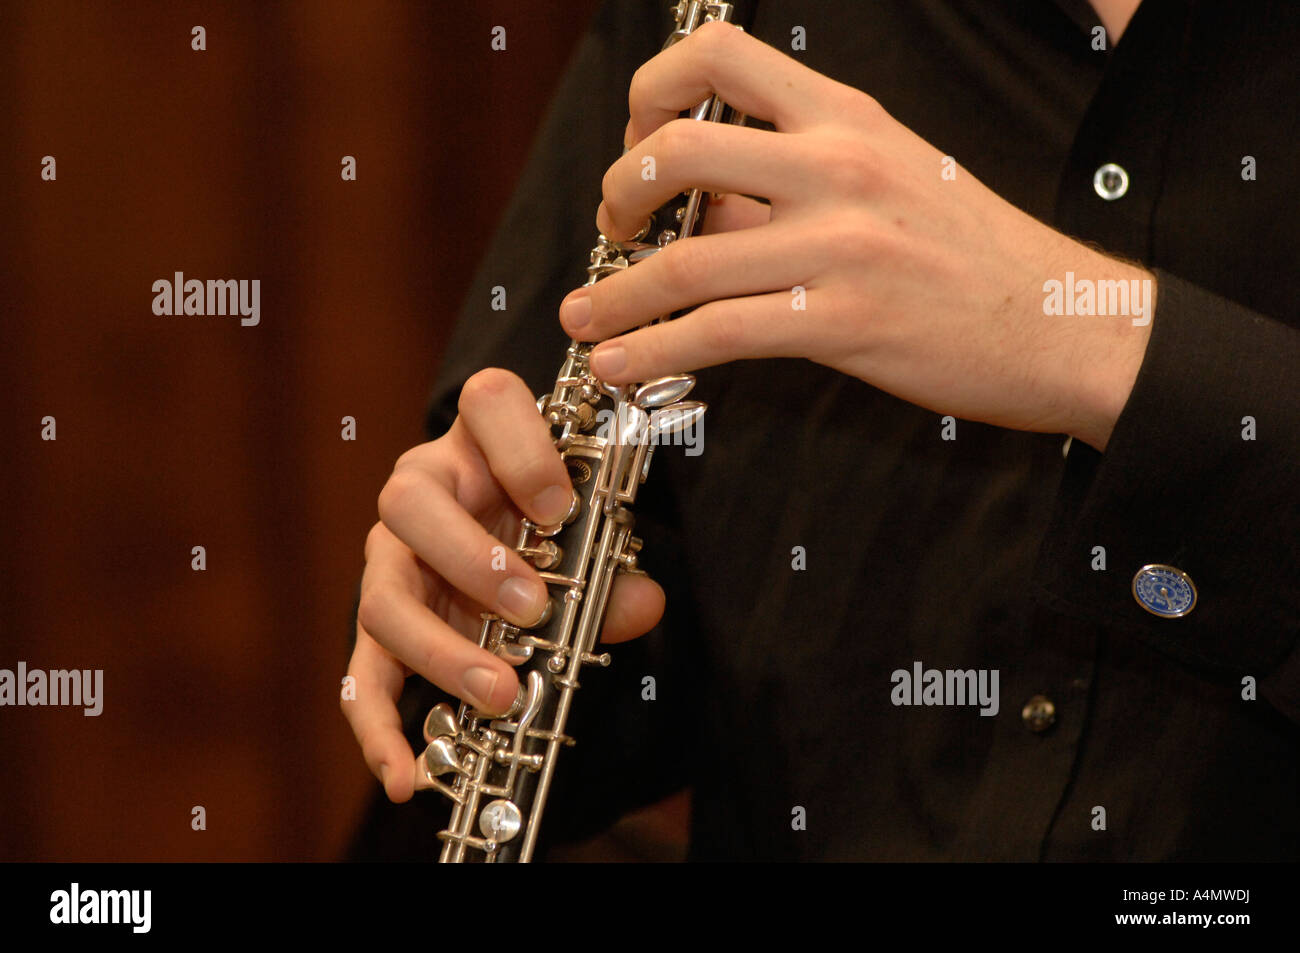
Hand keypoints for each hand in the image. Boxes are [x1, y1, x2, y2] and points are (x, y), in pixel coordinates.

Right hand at [341, 368, 664, 802]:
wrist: (505, 542)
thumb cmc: (548, 527)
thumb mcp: (590, 537)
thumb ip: (614, 567)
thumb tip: (641, 603)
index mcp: (483, 444)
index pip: (488, 401)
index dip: (522, 446)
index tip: (560, 503)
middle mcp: (424, 491)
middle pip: (409, 500)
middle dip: (472, 557)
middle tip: (534, 606)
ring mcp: (391, 558)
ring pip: (383, 593)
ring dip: (441, 646)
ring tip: (501, 690)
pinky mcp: (379, 624)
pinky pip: (362, 673)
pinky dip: (379, 728)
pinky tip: (403, 775)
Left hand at [559, 21, 1153, 450]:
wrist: (1063, 323)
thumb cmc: (976, 253)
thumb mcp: (895, 173)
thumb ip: (799, 174)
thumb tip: (708, 202)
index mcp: (846, 116)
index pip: (718, 55)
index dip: (650, 93)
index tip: (636, 144)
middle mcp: (835, 165)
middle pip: (677, 149)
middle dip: (616, 194)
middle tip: (611, 232)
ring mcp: (837, 244)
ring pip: (683, 259)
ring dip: (614, 297)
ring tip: (583, 321)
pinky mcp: (840, 323)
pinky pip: (715, 332)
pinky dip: (650, 350)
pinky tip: (620, 364)